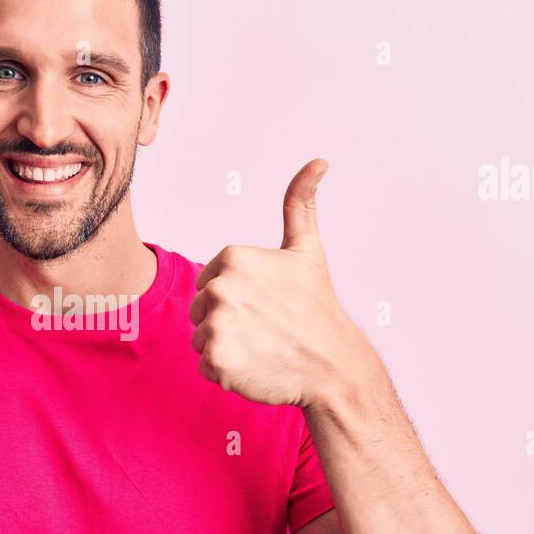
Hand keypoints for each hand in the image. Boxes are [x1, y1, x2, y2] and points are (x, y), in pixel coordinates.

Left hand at [189, 159, 375, 408]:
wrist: (332, 366)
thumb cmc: (317, 308)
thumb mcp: (308, 250)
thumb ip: (300, 203)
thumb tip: (319, 161)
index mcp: (233, 258)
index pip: (209, 282)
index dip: (237, 297)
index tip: (266, 304)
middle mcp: (220, 287)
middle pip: (200, 310)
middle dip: (228, 322)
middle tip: (265, 329)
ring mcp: (217, 325)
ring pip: (200, 338)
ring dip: (225, 347)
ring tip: (261, 347)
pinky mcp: (216, 360)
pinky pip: (205, 365)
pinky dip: (226, 372)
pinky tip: (255, 367)